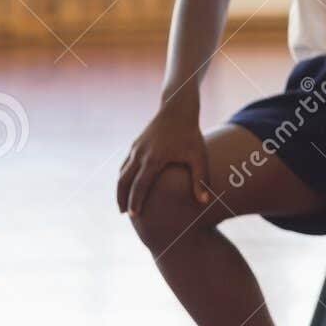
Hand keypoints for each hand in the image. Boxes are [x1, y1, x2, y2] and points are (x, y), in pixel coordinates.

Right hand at [117, 102, 210, 216]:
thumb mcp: (199, 156)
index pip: (140, 186)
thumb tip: (204, 202)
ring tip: (123, 202)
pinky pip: (125, 163)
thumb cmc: (191, 134)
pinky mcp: (136, 144)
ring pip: (122, 172)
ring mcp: (136, 148)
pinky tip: (128, 183)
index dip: (136, 202)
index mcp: (154, 159)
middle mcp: (140, 154)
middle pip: (124, 181)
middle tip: (123, 213)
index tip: (134, 216)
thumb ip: (201, 179)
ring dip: (120, 188)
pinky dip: (123, 176)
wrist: (178, 108)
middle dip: (122, 198)